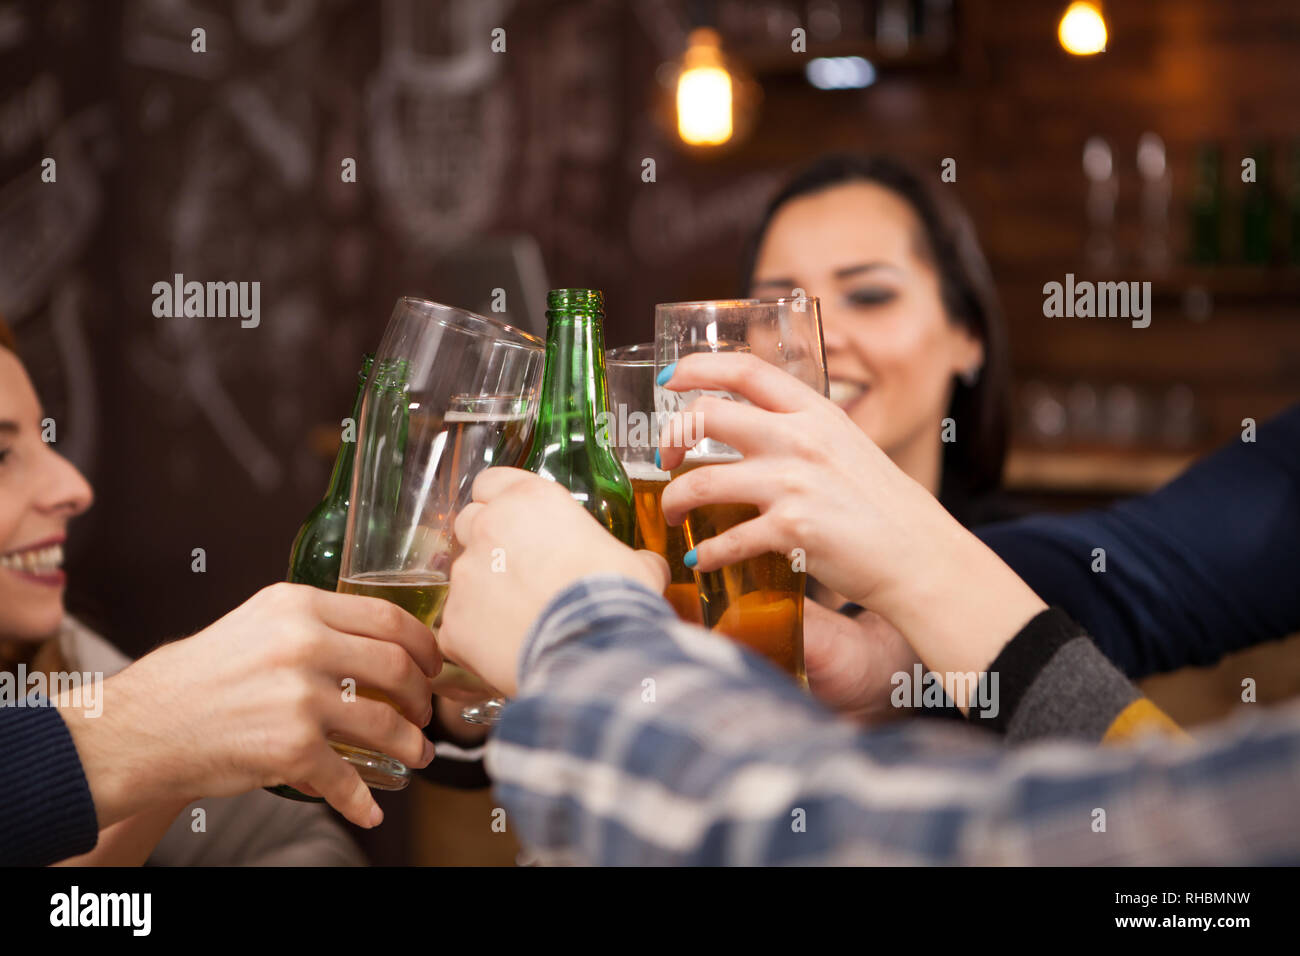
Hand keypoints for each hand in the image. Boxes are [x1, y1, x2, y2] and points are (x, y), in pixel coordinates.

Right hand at [58, 582, 439, 828]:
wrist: (140, 726)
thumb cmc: (198, 677)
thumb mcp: (258, 625)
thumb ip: (314, 627)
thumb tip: (375, 648)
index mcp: (298, 607)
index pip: (387, 616)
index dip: (423, 644)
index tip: (433, 663)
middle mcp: (303, 644)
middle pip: (398, 666)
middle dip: (423, 695)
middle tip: (425, 712)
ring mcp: (299, 696)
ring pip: (385, 722)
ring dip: (410, 745)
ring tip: (416, 754)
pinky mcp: (291, 747)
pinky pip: (346, 778)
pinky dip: (361, 801)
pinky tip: (368, 810)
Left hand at [439, 468, 667, 697]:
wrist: (594, 649)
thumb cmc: (616, 598)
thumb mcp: (637, 566)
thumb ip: (628, 556)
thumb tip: (641, 567)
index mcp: (530, 500)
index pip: (492, 482)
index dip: (500, 501)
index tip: (513, 521)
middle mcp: (488, 528)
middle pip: (469, 523)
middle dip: (486, 543)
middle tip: (517, 571)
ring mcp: (465, 575)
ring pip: (463, 576)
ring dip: (482, 591)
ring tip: (517, 618)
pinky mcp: (452, 621)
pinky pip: (457, 626)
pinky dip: (475, 637)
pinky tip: (506, 649)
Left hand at [657, 352, 1045, 698]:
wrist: (920, 556)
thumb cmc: (883, 505)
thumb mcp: (847, 446)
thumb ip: (803, 432)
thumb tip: (757, 429)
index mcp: (816, 413)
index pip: (746, 370)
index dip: (698, 367)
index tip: (670, 378)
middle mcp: (800, 439)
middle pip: (708, 415)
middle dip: (672, 435)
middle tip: (665, 455)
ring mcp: (793, 484)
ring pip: (701, 481)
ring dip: (675, 500)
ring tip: (672, 514)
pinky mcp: (791, 530)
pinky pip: (727, 540)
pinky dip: (707, 554)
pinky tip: (701, 560)